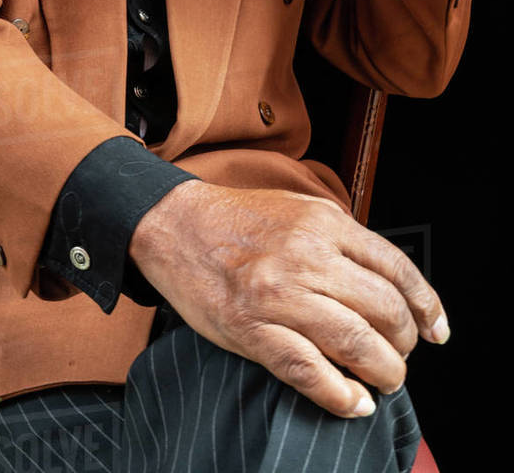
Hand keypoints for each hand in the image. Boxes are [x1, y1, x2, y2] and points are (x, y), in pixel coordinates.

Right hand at [129, 180, 448, 418]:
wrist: (174, 226)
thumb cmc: (237, 220)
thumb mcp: (299, 209)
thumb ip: (342, 239)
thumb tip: (387, 283)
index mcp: (324, 223)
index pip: (397, 269)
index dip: (426, 306)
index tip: (435, 329)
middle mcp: (308, 257)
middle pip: (385, 311)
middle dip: (404, 344)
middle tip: (400, 355)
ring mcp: (280, 295)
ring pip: (358, 346)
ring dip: (384, 373)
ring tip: (383, 380)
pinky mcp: (253, 329)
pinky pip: (311, 373)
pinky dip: (342, 396)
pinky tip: (353, 401)